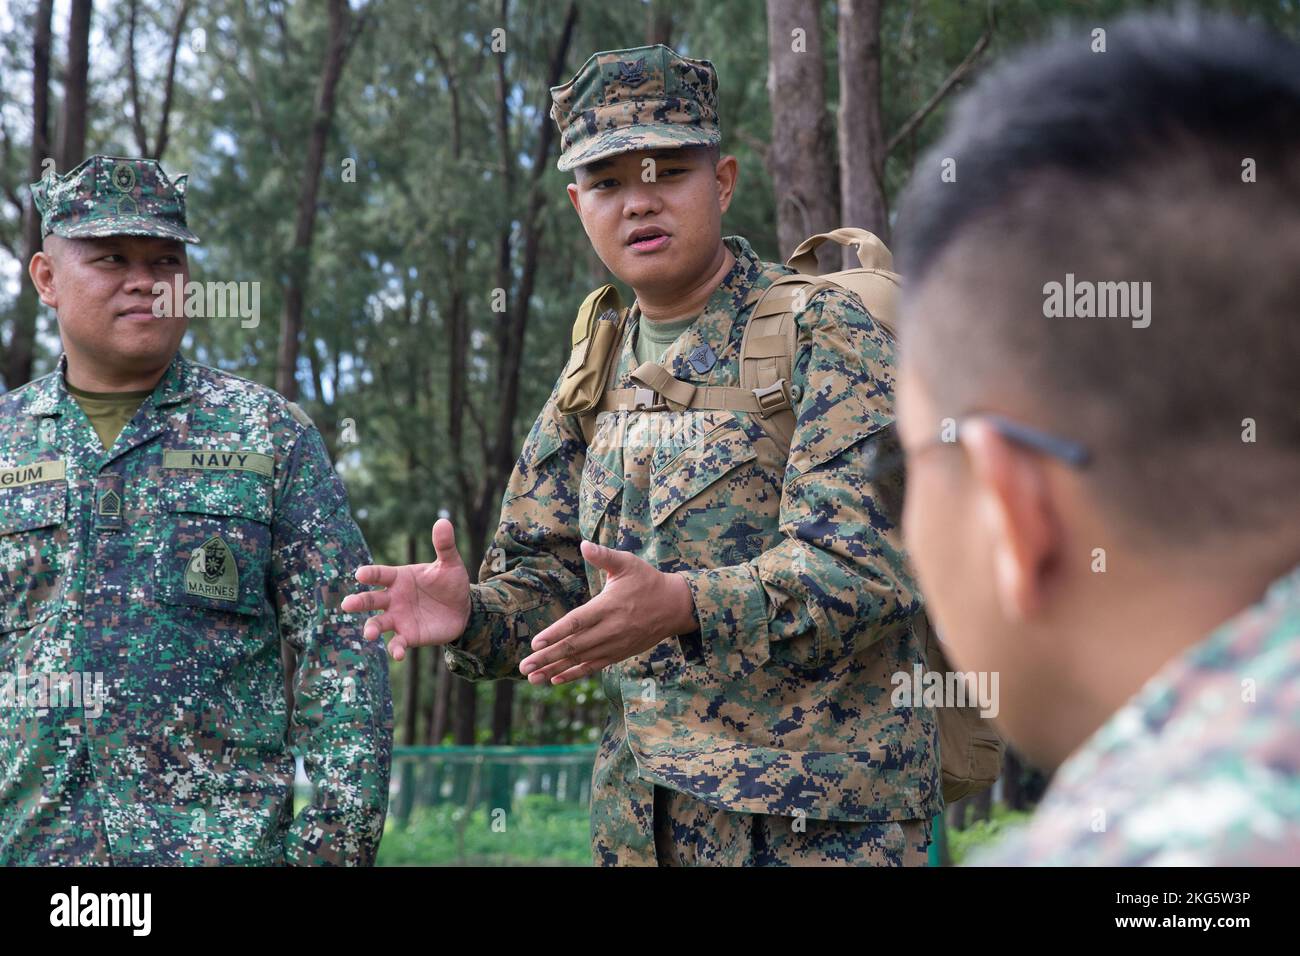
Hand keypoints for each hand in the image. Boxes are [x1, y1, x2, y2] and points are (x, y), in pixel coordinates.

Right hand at [341, 517, 470, 660]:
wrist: (463, 609)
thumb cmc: (450, 583)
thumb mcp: (450, 564)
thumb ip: (444, 546)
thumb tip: (443, 521)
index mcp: (399, 578)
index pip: (380, 574)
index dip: (370, 574)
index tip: (360, 574)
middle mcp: (393, 598)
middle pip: (371, 600)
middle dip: (359, 602)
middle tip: (347, 604)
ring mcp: (398, 618)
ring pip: (378, 623)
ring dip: (371, 628)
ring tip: (369, 633)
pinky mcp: (408, 636)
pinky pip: (397, 643)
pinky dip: (396, 649)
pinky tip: (398, 654)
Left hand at [518, 540, 696, 685]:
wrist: (675, 606)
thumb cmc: (648, 581)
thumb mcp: (628, 563)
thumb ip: (604, 556)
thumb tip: (584, 544)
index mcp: (608, 606)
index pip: (577, 622)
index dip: (555, 633)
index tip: (535, 643)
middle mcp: (610, 629)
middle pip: (574, 646)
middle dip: (547, 657)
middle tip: (524, 666)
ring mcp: (615, 644)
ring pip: (581, 660)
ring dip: (555, 669)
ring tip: (532, 677)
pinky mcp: (619, 653)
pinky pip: (593, 666)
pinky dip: (574, 674)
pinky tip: (555, 679)